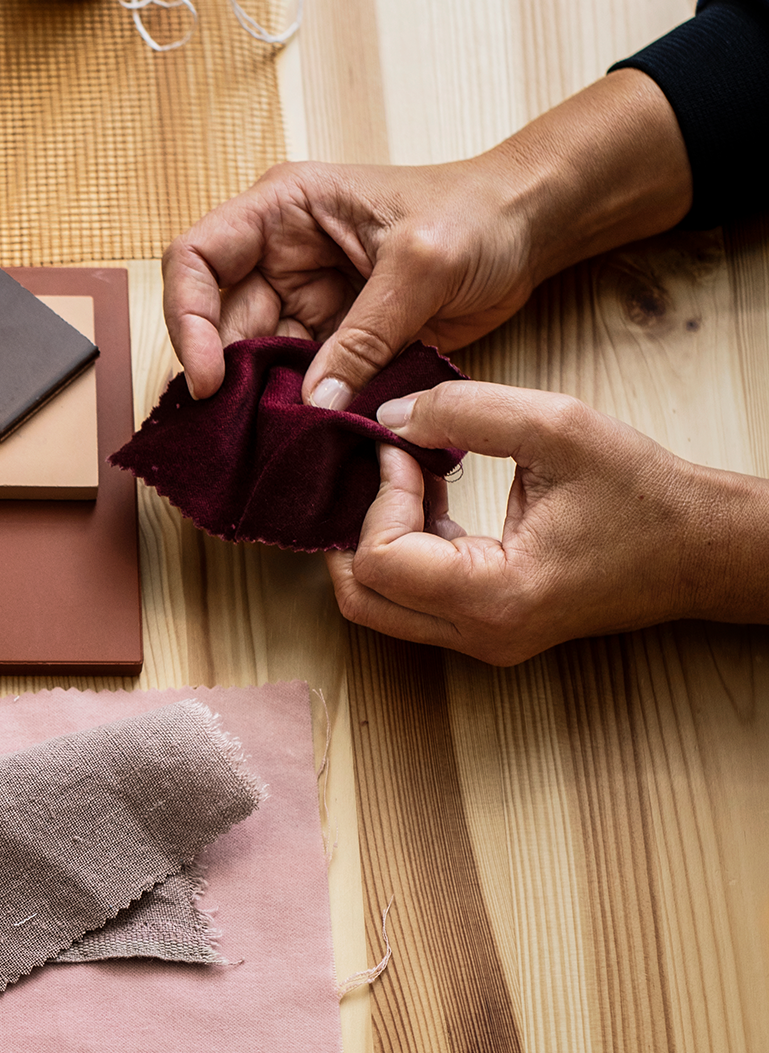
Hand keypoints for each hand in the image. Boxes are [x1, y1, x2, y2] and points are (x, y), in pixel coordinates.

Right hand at [163, 157, 541, 407]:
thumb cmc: (479, 215)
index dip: (189, 319)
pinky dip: (297, 413)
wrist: (528, 230)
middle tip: (243, 429)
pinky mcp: (329, 340)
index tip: (210, 379)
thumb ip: (366, 335)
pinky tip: (306, 437)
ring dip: (260, 402)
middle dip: (227, 377)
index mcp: (283, 210)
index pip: (196, 260)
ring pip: (251, 362)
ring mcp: (301, 300)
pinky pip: (294, 383)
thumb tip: (314, 402)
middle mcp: (278, 255)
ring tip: (276, 440)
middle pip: (217, 323)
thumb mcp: (422, 265)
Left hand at [326, 381, 768, 663]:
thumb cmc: (641, 492)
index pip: (380, 560)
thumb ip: (467, 412)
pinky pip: (410, 598)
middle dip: (353, 526)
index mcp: (496, 597)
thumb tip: (388, 418)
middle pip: (362, 597)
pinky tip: (428, 497)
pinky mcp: (483, 628)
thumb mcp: (559, 427)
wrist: (700, 549)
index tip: (400, 445)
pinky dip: (401, 548)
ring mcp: (479, 639)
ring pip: (379, 602)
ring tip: (405, 474)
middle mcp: (479, 634)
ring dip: (374, 536)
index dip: (377, 496)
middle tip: (376, 465)